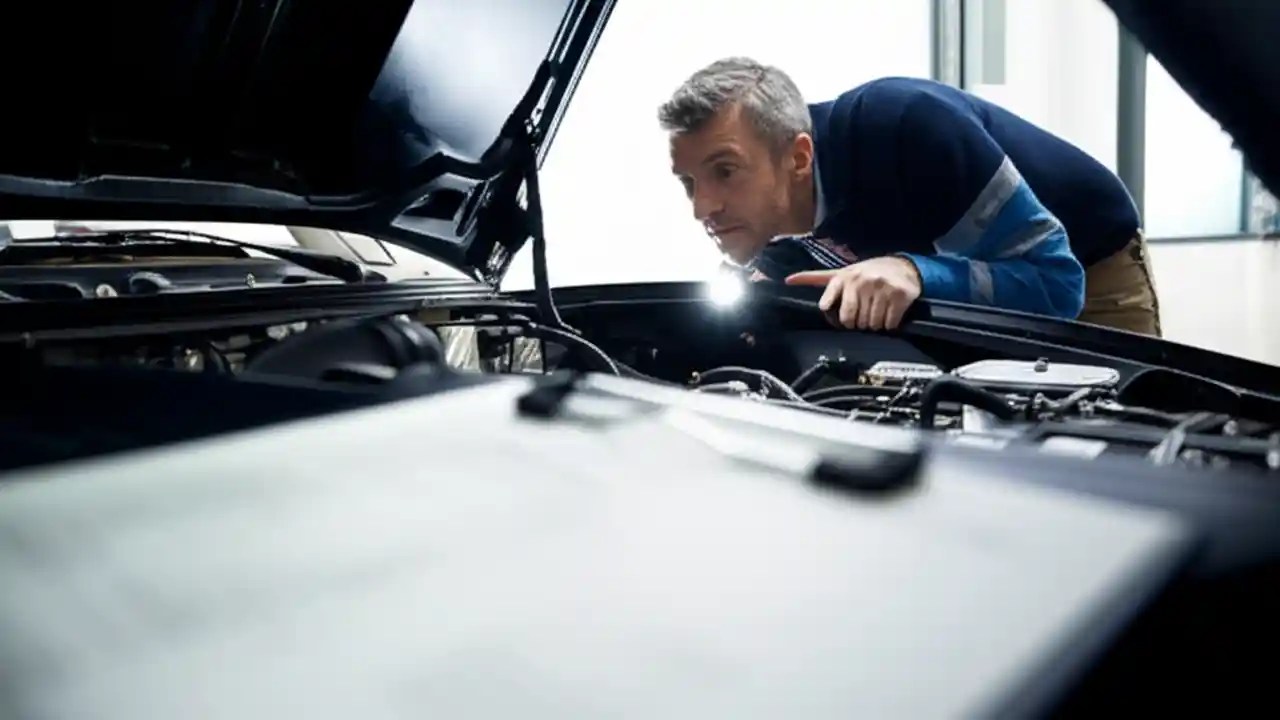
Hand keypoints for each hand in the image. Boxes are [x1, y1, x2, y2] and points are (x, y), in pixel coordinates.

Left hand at [785, 256, 921, 329]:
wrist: (902, 265)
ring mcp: (881, 287)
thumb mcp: (841, 273)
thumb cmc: (866, 273)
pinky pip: (889, 324)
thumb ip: (815, 278)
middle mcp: (860, 281)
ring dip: (874, 325)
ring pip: (871, 324)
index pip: (828, 302)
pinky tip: (889, 314)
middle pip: (851, 321)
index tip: (840, 317)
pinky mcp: (899, 295)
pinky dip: (889, 325)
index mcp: (843, 277)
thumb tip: (788, 280)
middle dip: (857, 324)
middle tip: (863, 316)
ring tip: (877, 313)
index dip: (835, 314)